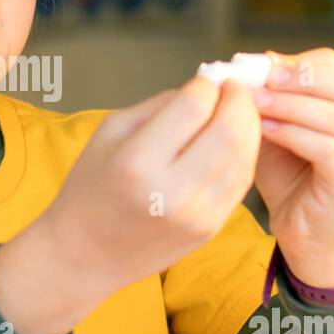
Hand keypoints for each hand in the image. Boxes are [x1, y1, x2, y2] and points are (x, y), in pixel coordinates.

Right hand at [42, 75, 262, 294]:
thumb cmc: (91, 188)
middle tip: (233, 88)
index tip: (206, 79)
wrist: (85, 255)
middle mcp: (170, 191)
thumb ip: (159, 105)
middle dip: (238, 99)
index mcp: (136, 161)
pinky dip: (245, 154)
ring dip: (248, 125)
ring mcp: (196, 214)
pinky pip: (241, 181)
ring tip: (236, 111)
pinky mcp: (210, 229)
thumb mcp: (110, 132)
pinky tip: (233, 141)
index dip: (207, 84)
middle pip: (229, 130)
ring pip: (245, 155)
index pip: (193, 106)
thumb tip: (205, 87)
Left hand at [250, 48, 333, 288]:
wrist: (300, 226)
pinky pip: (327, 148)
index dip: (296, 62)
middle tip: (260, 79)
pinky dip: (293, 134)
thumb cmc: (290, 169)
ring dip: (290, 105)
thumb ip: (276, 91)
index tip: (259, 66)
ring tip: (253, 104)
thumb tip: (262, 58)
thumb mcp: (280, 121)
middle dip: (300, 78)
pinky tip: (264, 129)